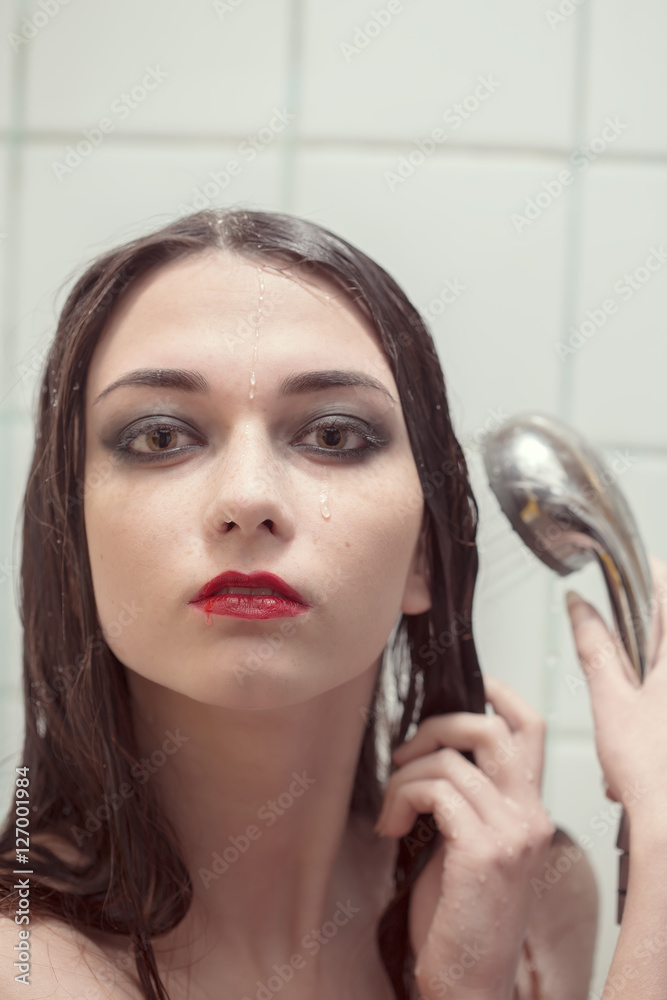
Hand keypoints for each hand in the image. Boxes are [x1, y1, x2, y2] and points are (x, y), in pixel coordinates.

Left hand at [374, 677, 554, 999]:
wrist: (469, 981)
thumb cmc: (460, 915)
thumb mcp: (469, 844)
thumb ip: (466, 798)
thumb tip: (429, 749)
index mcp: (530, 810)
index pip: (531, 730)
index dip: (500, 695)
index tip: (468, 685)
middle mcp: (530, 815)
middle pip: (490, 728)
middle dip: (436, 725)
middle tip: (403, 754)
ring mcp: (511, 832)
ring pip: (449, 761)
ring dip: (404, 776)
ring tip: (391, 810)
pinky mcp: (484, 851)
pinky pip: (434, 791)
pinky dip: (402, 799)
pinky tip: (391, 828)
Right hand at [565, 552, 666, 827]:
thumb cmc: (653, 774)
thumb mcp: (611, 700)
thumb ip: (595, 646)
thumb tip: (579, 606)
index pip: (666, 588)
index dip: (646, 571)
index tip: (625, 566)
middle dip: (643, 627)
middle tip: (618, 634)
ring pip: (664, 659)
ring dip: (648, 665)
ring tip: (628, 694)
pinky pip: (664, 687)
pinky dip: (655, 693)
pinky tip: (641, 723)